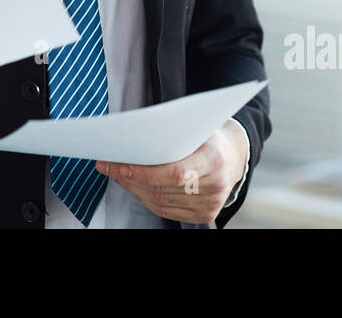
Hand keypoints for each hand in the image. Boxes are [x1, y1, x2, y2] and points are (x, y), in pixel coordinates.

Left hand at [95, 120, 247, 224]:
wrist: (233, 156)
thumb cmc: (208, 136)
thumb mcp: (195, 126)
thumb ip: (170, 132)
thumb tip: (132, 135)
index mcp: (215, 160)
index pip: (174, 173)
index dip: (144, 172)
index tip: (119, 164)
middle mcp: (215, 186)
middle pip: (163, 189)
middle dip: (130, 178)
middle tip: (108, 166)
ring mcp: (210, 204)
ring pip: (160, 201)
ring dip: (134, 188)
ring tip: (117, 174)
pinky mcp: (204, 215)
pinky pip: (166, 210)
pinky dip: (146, 198)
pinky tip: (134, 186)